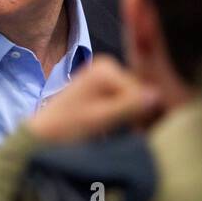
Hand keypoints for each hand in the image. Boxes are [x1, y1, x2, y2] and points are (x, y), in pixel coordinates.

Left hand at [29, 55, 160, 143]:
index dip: (144, 112)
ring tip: (123, 130)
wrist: (43, 136)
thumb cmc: (67, 128)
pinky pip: (126, 99)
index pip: (141, 89)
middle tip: (131, 132)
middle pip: (139, 91)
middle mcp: (107, 64)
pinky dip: (127, 113)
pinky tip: (120, 125)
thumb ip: (129, 106)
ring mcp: (105, 74)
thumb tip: (158, 95)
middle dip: (139, 112)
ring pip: (135, 96)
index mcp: (106, 67)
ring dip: (134, 115)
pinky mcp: (103, 86)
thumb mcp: (100, 118)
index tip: (137, 131)